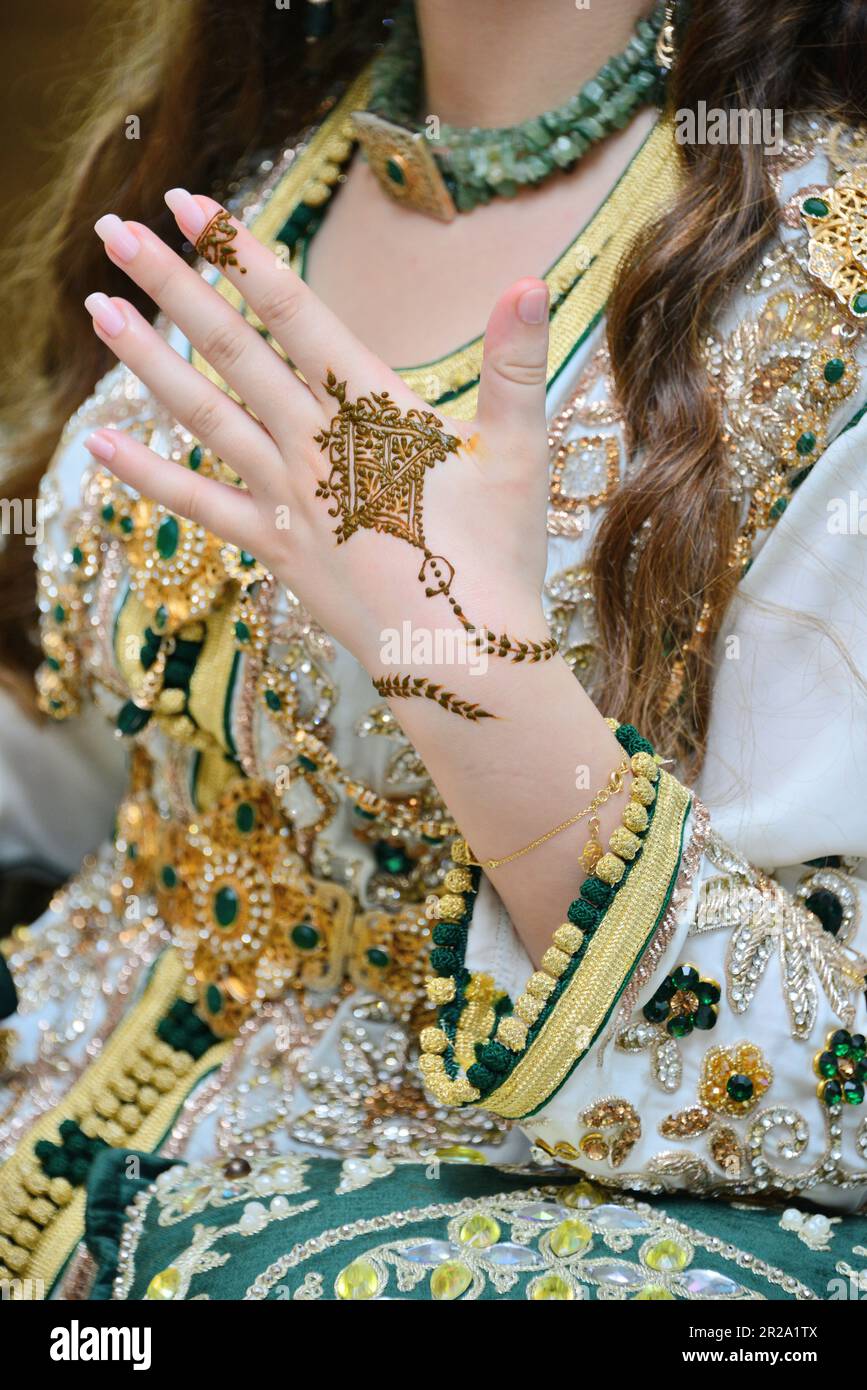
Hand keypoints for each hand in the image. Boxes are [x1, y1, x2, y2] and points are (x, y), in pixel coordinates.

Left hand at [84, 192, 552, 678]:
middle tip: (115, 231)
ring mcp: (288, 498)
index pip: (293, 312)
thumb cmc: (498, 556)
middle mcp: (315, 445)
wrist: (462, 656)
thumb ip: (515, 364)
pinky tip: (101, 446)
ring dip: (147, 362)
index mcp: (372, 409)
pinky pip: (201, 509)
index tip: (188, 204)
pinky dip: (150, 479)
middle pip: (231, 351)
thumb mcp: (518, 453)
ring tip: (96, 310)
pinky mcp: (276, 548)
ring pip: (204, 416)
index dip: (238, 252)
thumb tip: (530, 281)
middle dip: (172, 285)